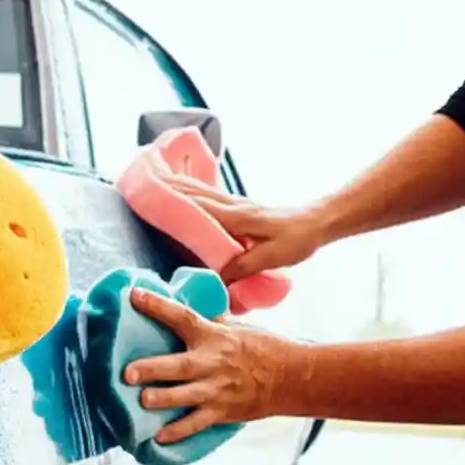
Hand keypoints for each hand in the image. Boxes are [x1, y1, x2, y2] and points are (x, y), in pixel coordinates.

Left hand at [122, 288, 303, 442]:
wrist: (291, 377)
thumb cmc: (262, 347)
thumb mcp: (236, 327)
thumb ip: (208, 321)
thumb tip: (185, 303)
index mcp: (213, 336)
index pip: (182, 317)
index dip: (158, 306)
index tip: (134, 296)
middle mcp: (212, 363)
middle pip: (179, 366)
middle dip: (153, 369)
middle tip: (128, 372)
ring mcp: (216, 390)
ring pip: (185, 397)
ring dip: (163, 400)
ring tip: (143, 401)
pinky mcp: (221, 411)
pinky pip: (196, 424)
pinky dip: (178, 431)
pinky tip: (158, 437)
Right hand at [166, 176, 327, 283]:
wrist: (321, 220)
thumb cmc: (299, 238)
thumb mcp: (272, 258)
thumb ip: (242, 267)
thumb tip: (215, 279)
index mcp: (236, 217)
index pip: (198, 207)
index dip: (174, 203)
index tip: (150, 199)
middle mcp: (233, 206)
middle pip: (195, 195)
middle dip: (169, 191)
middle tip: (144, 187)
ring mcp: (238, 204)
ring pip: (202, 193)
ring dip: (180, 189)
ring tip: (157, 186)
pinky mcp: (243, 207)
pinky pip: (211, 197)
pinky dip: (194, 193)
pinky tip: (188, 194)